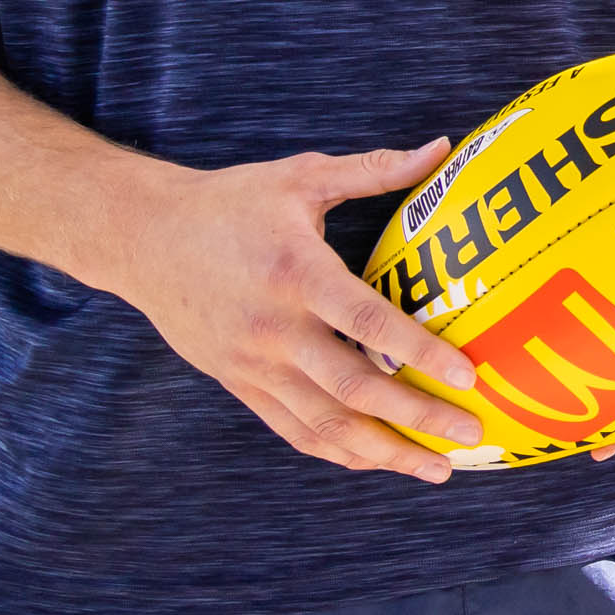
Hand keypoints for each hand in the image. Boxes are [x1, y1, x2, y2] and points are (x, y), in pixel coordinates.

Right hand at [84, 140, 483, 478]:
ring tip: (437, 468)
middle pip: (352, 388)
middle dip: (417, 417)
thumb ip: (374, 169)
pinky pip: (293, 429)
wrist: (143, 239)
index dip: (419, 353)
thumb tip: (442, 147)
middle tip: (470, 432)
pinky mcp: (240, 384)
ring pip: (324, 423)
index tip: (468, 377)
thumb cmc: (231, 202)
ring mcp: (254, 365)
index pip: (366, 324)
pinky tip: (379, 460)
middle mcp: (274, 329)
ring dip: (384, 452)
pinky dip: (338, 450)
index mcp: (296, 275)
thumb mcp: (300, 176)